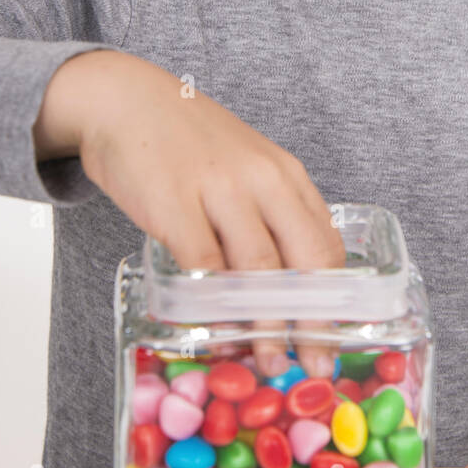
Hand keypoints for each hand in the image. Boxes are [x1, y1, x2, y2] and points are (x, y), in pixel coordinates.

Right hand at [32, 50, 344, 377]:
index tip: (340, 338)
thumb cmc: (189, 144)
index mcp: (285, 175)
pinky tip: (217, 332)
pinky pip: (202, 268)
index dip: (336, 299)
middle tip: (317, 367)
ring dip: (266, 325)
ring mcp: (219, 192)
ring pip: (257, 270)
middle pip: (302, 261)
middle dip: (313, 321)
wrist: (127, 101)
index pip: (325, 244)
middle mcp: (261, 181)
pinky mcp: (175, 206)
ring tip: (270, 361)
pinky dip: (212, 306)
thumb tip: (291, 286)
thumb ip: (270, 215)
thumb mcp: (246, 168)